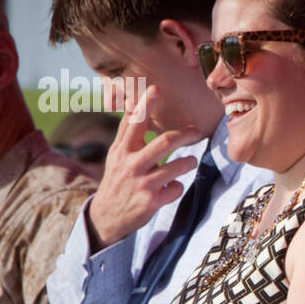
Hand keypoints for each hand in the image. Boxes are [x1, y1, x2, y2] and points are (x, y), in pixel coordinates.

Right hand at [86, 85, 202, 249]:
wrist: (107, 216)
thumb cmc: (117, 179)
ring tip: (189, 160)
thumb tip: (132, 101)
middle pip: (164, 142)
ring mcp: (142, 184)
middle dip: (185, 134)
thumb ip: (127, 130)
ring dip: (188, 162)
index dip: (145, 104)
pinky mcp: (151, 201)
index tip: (156, 88)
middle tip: (197, 131)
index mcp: (122, 150)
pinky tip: (171, 187)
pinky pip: (177, 187)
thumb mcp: (117, 154)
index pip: (134, 122)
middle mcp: (131, 165)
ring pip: (178, 166)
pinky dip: (178, 185)